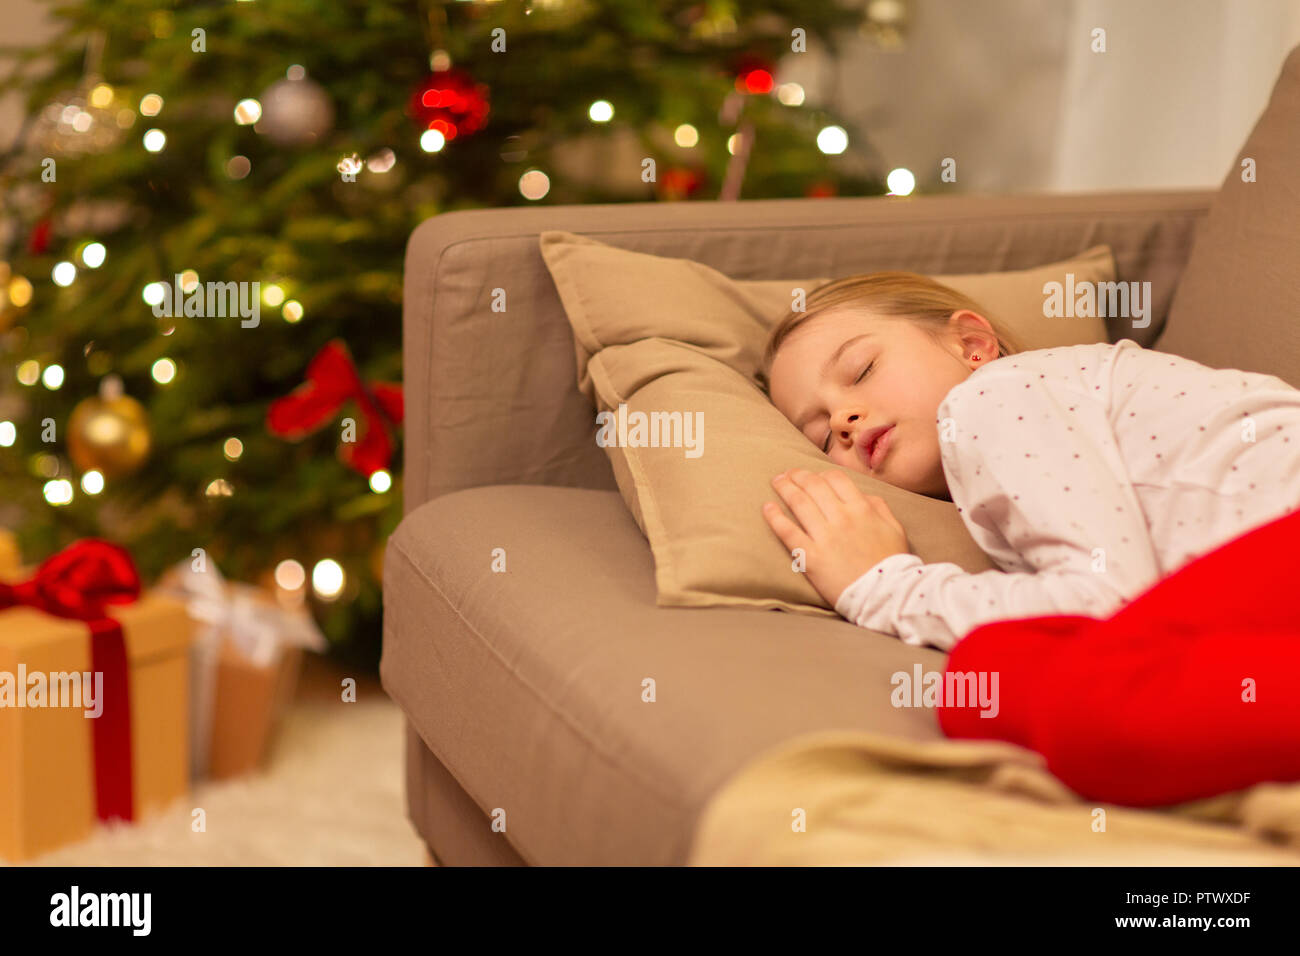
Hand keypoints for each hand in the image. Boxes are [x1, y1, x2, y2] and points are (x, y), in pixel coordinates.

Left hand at [762, 468, 910, 606]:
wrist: (886, 595)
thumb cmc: (892, 563)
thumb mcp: (894, 528)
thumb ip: (879, 507)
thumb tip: (863, 495)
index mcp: (862, 509)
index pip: (836, 479)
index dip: (821, 474)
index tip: (813, 476)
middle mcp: (842, 518)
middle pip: (813, 486)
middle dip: (798, 476)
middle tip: (787, 474)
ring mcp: (825, 537)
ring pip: (799, 503)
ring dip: (785, 488)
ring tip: (776, 482)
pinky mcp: (811, 557)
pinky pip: (788, 532)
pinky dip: (775, 517)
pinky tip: (767, 508)